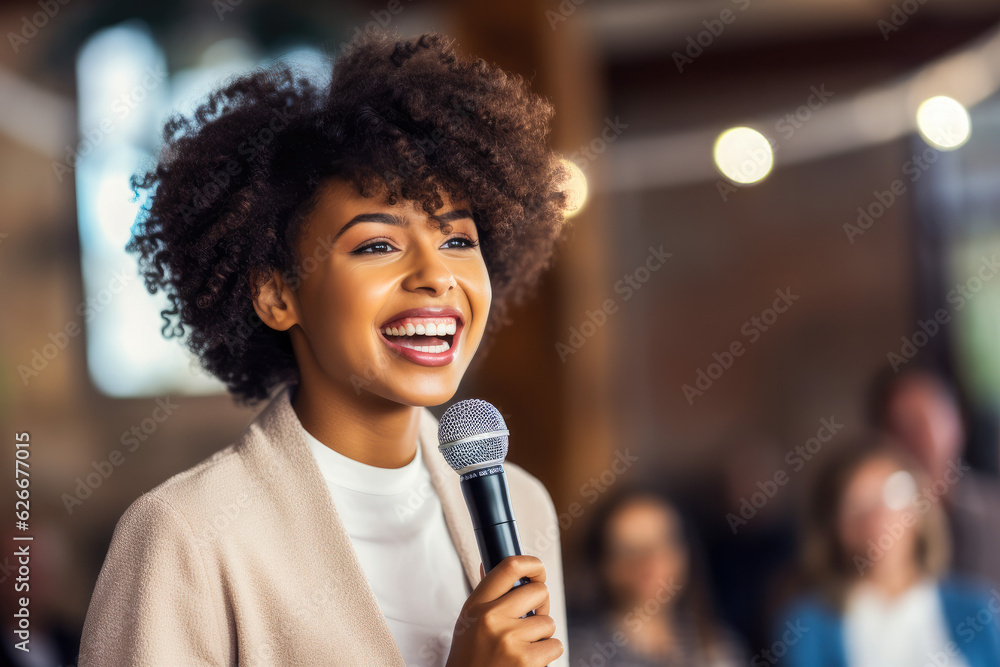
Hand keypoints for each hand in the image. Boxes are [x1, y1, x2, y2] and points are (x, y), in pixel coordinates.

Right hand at [445, 555, 562, 665]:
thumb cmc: (470, 658)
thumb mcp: (468, 623)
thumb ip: (485, 595)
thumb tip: (488, 563)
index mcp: (476, 605)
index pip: (509, 566)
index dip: (532, 563)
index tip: (538, 570)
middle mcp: (491, 618)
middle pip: (538, 591)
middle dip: (541, 606)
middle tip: (531, 621)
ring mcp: (509, 639)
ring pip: (548, 622)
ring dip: (542, 636)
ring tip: (522, 649)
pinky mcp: (526, 660)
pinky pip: (555, 645)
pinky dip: (547, 655)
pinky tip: (528, 663)